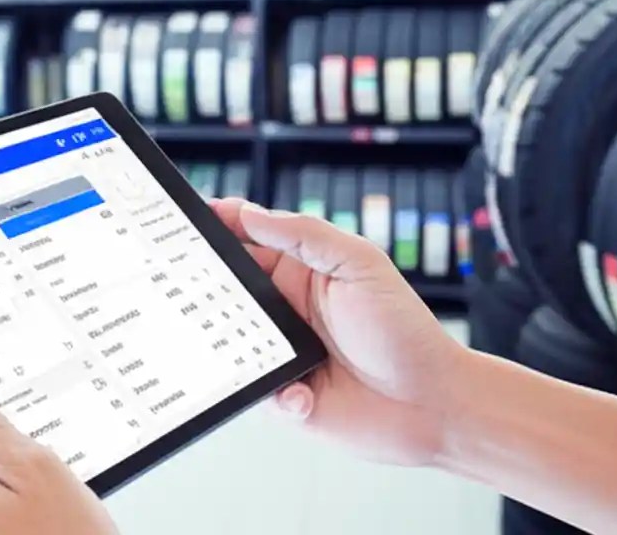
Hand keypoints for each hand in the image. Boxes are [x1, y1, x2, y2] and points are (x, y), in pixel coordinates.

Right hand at [210, 198, 470, 465]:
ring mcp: (279, 352)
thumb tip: (250, 213)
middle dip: (203, 289)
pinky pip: (252, 391)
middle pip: (225, 292)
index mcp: (299, 271)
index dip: (215, 229)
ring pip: (228, 344)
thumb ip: (305, 235)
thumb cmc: (404, 331)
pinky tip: (302, 393)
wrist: (432, 404)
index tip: (184, 222)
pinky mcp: (282, 395)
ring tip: (246, 346)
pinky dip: (271, 392)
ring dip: (230, 346)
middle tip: (184, 286)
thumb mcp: (360, 265)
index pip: (245, 241)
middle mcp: (283, 310)